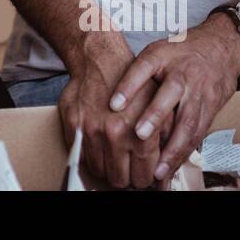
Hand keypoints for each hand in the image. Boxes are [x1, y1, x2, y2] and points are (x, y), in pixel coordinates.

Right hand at [60, 37, 171, 188]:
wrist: (101, 60)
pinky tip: (98, 147)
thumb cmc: (133, 83)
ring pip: (99, 171)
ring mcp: (91, 132)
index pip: (143, 177)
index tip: (142, 175)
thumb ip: (164, 139)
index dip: (144, 178)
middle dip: (126, 177)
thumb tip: (165, 168)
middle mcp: (114, 135)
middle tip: (127, 168)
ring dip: (107, 167)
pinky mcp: (73, 126)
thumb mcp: (159, 109)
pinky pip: (80, 157)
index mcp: (139, 134)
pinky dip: (89, 156)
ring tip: (113, 157)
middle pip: (120, 179)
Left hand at [110, 19, 239, 184]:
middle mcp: (183, 74)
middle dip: (155, 117)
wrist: (220, 47)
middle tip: (139, 136)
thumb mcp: (156, 51)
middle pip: (170, 95)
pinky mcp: (212, 108)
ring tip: (159, 170)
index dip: (128, 86)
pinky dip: (186, 151)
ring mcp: (200, 91)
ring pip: (188, 121)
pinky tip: (175, 166)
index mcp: (163, 56)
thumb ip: (136, 73)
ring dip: (173, 147)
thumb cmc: (180, 52)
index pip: (143, 68)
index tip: (113, 104)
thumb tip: (110, 100)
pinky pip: (199, 133)